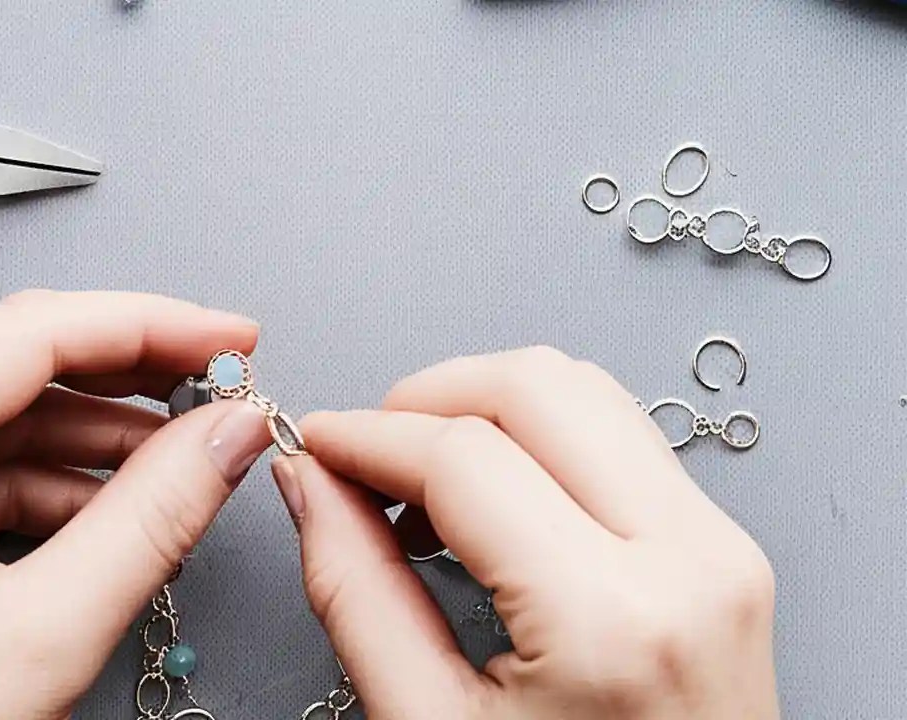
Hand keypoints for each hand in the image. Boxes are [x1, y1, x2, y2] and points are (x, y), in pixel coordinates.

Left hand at [0, 291, 271, 719]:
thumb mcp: (45, 632)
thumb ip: (156, 510)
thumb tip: (230, 431)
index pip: (30, 334)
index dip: (153, 327)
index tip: (232, 336)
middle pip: (8, 357)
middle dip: (127, 374)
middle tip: (218, 385)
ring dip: (92, 429)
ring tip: (183, 453)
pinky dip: (43, 475)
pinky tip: (114, 500)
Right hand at [271, 347, 778, 719]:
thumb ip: (355, 593)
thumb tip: (310, 484)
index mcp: (608, 620)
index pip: (464, 457)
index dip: (367, 436)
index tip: (315, 444)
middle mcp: (687, 560)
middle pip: (536, 386)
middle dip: (426, 397)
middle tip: (365, 454)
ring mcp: (720, 547)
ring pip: (584, 391)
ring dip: (482, 408)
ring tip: (418, 480)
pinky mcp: (722, 547)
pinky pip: (617, 435)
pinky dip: (534, 437)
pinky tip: (483, 497)